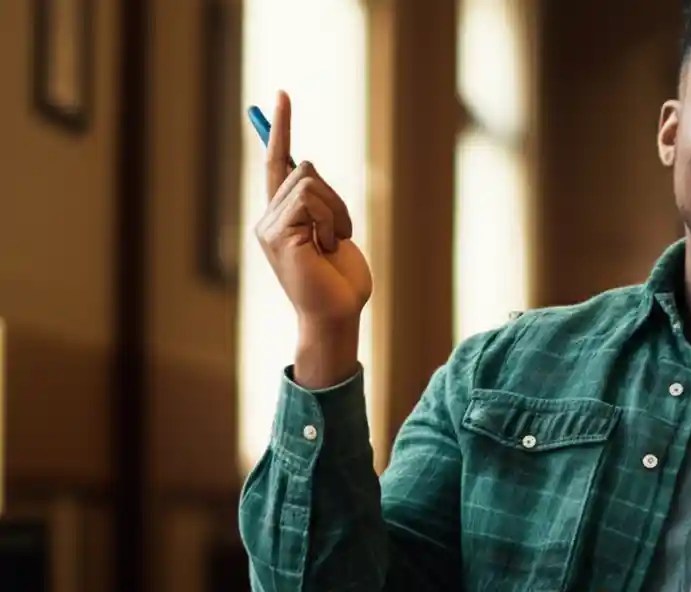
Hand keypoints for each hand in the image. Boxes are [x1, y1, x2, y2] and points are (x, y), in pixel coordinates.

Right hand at [254, 90, 371, 327]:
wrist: (337, 316)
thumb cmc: (341, 283)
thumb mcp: (334, 232)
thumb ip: (319, 203)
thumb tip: (308, 166)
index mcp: (283, 217)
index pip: (278, 163)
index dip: (279, 128)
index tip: (282, 95)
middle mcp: (268, 219)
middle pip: (306, 170)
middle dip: (336, 199)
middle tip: (341, 235)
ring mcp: (269, 226)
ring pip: (309, 182)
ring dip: (335, 211)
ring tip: (333, 244)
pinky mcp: (276, 233)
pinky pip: (310, 200)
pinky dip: (330, 220)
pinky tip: (327, 248)